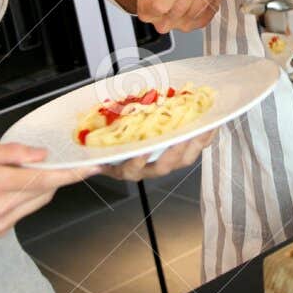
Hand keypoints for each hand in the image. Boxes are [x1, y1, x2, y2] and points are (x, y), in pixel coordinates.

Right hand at [0, 142, 97, 243]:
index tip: (91, 168)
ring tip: (16, 174)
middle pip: (45, 191)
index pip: (44, 179)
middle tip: (46, 161)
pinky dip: (22, 198)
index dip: (71, 174)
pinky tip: (3, 190)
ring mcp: (1, 224)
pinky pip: (22, 212)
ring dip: (38, 187)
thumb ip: (8, 153)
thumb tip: (39, 154)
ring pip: (36, 202)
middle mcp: (2, 209)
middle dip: (52, 175)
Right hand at [99, 129, 215, 182]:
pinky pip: (194, 149)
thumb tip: (80, 145)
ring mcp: (163, 161)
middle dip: (174, 151)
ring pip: (183, 160)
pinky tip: (211, 124)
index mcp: (125, 167)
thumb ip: (88, 149)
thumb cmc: (106, 146)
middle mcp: (146, 168)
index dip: (137, 161)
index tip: (141, 150)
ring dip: (194, 144)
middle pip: (164, 166)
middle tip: (182, 135)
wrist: (117, 151)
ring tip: (202, 127)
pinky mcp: (177, 153)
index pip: (131, 168)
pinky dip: (204, 138)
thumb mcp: (94, 145)